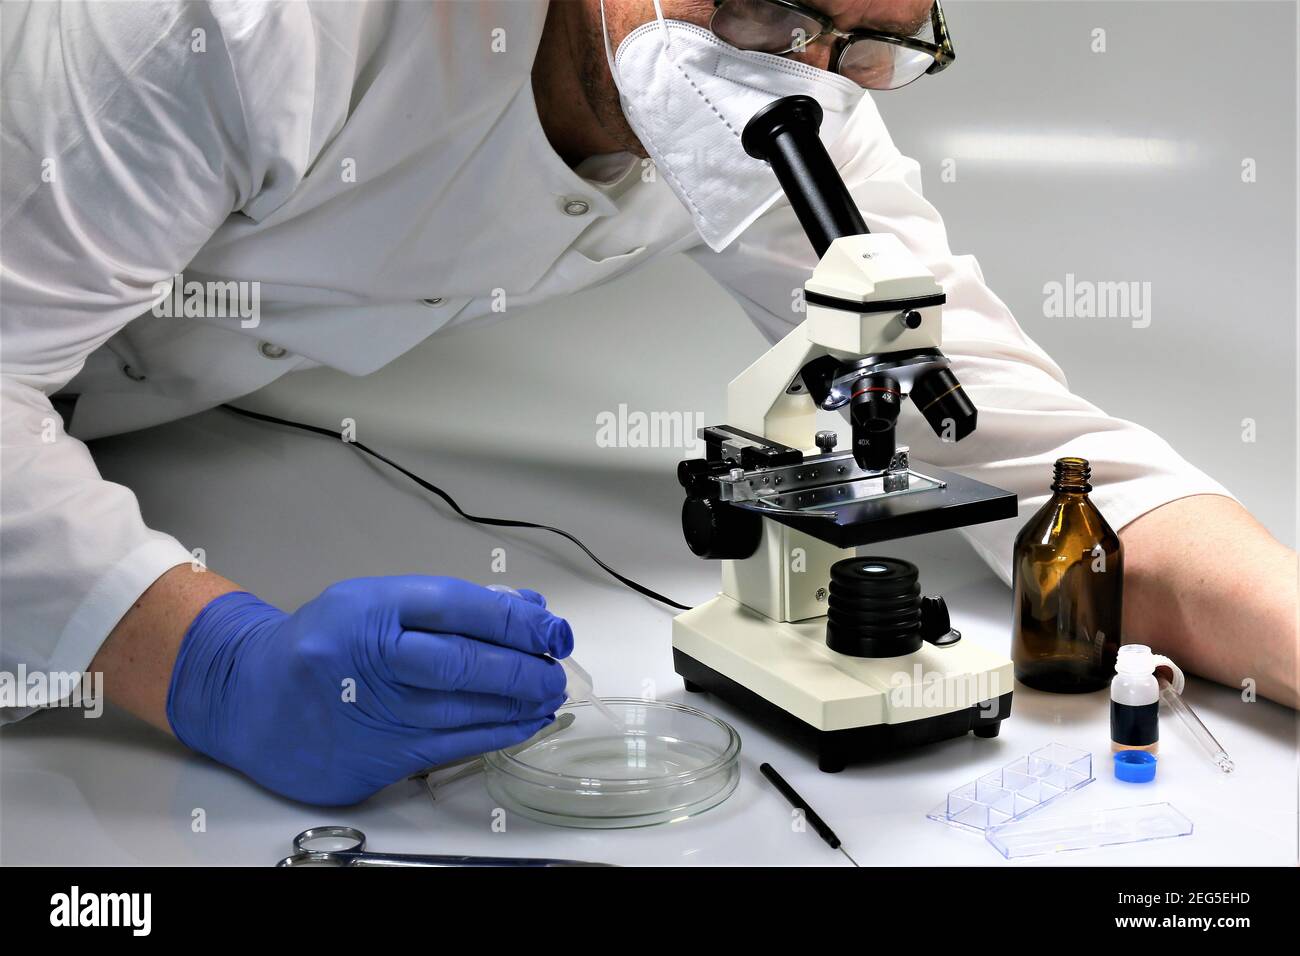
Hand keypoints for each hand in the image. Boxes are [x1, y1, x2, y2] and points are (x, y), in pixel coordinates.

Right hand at [165, 576, 571, 804]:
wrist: (247, 697)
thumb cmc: (322, 643)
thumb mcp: (379, 602)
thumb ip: (452, 605)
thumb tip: (526, 609)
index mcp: (370, 608)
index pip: (458, 607)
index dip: (514, 620)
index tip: (550, 629)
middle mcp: (367, 657)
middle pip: (462, 661)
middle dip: (522, 667)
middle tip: (555, 667)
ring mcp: (369, 711)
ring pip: (462, 710)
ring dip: (518, 705)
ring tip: (547, 695)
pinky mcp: (374, 756)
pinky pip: (450, 746)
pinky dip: (495, 735)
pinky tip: (521, 725)